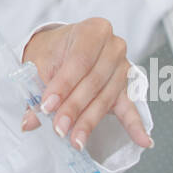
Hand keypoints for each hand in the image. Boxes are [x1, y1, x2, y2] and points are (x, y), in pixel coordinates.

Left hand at [19, 18, 152, 151]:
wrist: (64, 48)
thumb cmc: (54, 53)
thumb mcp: (40, 64)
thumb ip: (36, 92)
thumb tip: (29, 122)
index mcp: (91, 31)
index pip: (79, 61)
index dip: (63, 85)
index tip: (47, 107)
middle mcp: (112, 46)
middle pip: (93, 82)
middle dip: (74, 108)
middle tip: (59, 129)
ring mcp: (123, 67)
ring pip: (105, 98)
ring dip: (89, 121)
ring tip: (76, 141)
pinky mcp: (127, 88)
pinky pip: (130, 108)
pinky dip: (135, 126)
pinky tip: (143, 141)